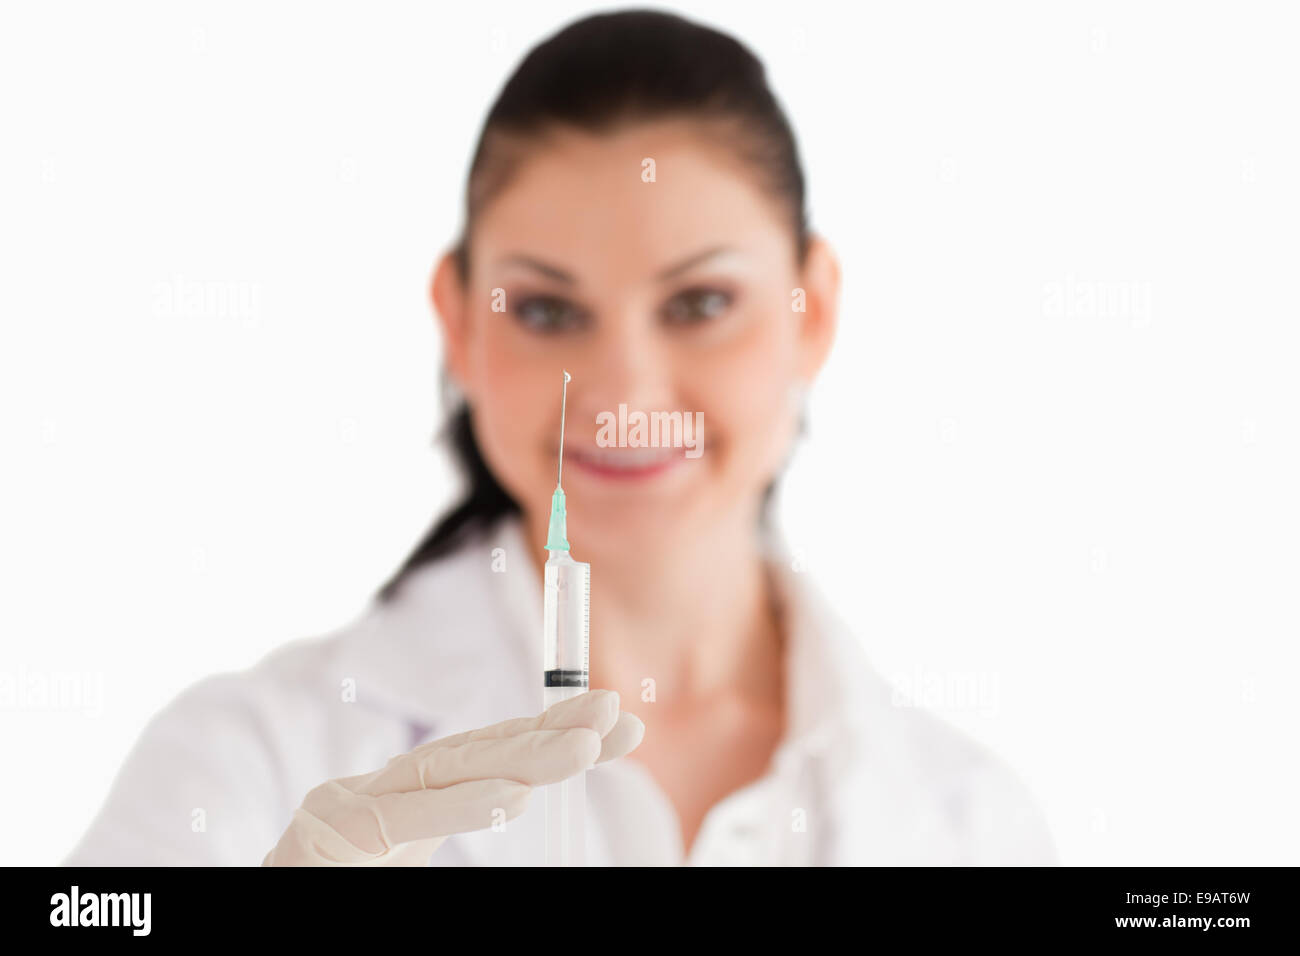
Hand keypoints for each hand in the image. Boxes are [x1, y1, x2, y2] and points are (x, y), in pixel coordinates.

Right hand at [261, 689, 642, 865]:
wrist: (263, 912)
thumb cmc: (340, 888)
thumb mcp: (411, 868)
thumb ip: (465, 818)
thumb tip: (529, 803)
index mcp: (410, 802)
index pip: (493, 760)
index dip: (556, 734)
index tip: (623, 728)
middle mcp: (383, 792)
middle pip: (477, 751)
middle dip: (550, 731)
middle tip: (615, 716)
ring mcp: (351, 807)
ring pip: (445, 770)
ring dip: (520, 757)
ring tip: (583, 748)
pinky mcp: (329, 834)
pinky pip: (402, 817)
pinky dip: (458, 804)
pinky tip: (512, 796)